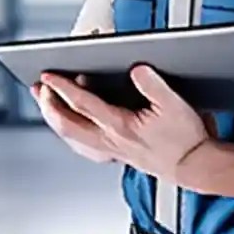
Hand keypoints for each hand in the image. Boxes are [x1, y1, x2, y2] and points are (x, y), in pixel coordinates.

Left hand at [33, 65, 213, 181]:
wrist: (193, 164)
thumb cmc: (185, 138)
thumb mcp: (175, 104)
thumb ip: (153, 84)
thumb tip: (136, 69)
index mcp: (120, 125)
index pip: (82, 104)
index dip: (62, 88)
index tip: (49, 76)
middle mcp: (110, 139)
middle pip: (67, 124)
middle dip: (49, 105)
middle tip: (39, 89)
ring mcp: (112, 149)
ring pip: (72, 137)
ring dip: (55, 120)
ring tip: (48, 105)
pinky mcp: (118, 154)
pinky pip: (84, 147)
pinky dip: (72, 137)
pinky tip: (73, 131)